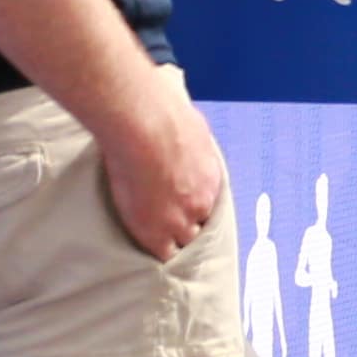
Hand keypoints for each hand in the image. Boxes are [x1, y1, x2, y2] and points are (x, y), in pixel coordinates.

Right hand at [107, 76, 230, 261]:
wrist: (146, 128)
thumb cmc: (163, 113)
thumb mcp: (184, 116)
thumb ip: (181, 117)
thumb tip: (172, 90)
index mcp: (211, 176)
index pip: (208, 202)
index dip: (197, 209)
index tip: (188, 211)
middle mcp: (202, 202)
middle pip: (201, 228)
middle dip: (190, 232)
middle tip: (179, 239)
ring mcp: (180, 220)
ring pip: (183, 245)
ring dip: (175, 248)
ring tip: (167, 257)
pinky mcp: (155, 232)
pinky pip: (162, 255)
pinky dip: (157, 259)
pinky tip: (152, 266)